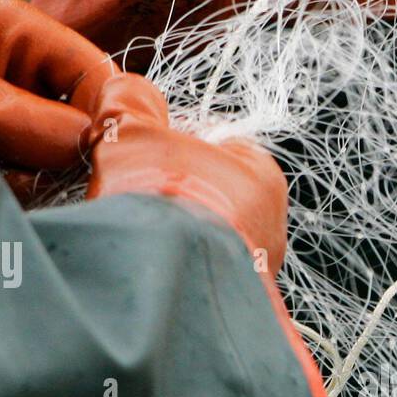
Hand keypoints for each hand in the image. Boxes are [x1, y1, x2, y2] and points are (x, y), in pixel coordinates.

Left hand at [0, 0, 114, 169]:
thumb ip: (31, 122)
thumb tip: (95, 150)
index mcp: (25, 38)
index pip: (99, 77)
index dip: (116, 114)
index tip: (115, 158)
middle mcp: (26, 80)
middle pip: (86, 123)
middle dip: (77, 153)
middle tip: (69, 180)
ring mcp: (10, 121)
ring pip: (58, 161)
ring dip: (44, 180)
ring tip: (16, 184)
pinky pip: (27, 185)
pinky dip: (19, 196)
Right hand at [85, 75, 288, 273]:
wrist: (170, 281)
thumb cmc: (162, 198)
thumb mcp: (133, 131)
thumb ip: (129, 103)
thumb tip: (126, 88)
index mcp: (260, 172)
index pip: (217, 146)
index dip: (170, 145)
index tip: (138, 156)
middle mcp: (270, 225)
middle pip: (208, 197)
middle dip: (169, 198)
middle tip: (130, 201)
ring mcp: (254, 273)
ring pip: (202, 243)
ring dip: (169, 240)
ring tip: (133, 240)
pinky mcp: (235, 307)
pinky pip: (199, 280)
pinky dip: (173, 275)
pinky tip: (145, 272)